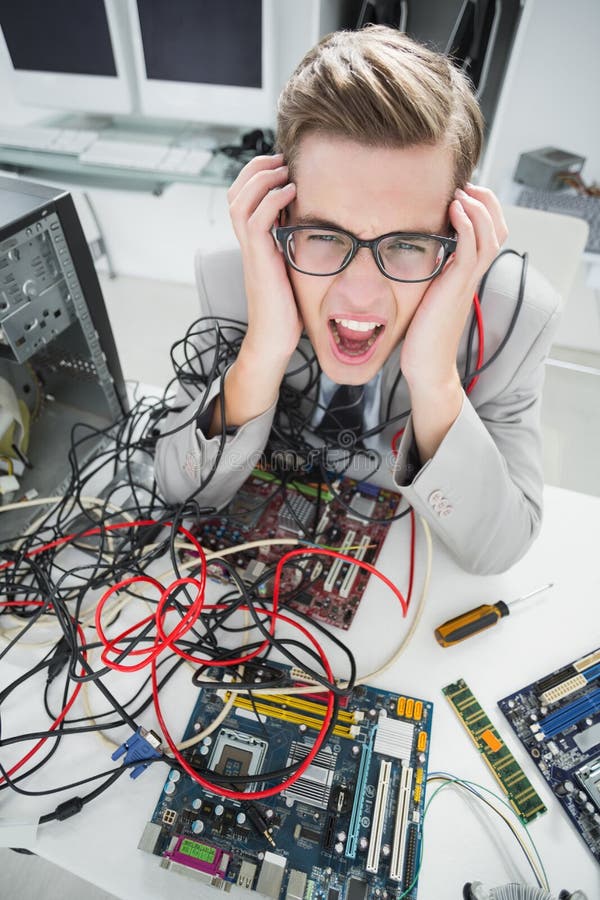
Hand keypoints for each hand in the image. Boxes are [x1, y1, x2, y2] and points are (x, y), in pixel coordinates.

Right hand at [228, 153, 301, 369]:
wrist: (274, 338)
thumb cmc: (286, 309)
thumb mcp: (292, 268)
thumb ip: (294, 246)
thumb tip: (314, 227)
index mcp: (253, 242)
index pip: (242, 197)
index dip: (256, 175)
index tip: (280, 165)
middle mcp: (247, 243)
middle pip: (235, 192)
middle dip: (255, 169)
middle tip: (280, 159)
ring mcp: (250, 251)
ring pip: (240, 201)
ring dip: (262, 179)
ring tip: (284, 170)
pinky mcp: (259, 260)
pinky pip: (256, 220)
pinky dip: (272, 200)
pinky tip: (291, 192)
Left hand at [399, 184, 507, 461]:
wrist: (426, 367)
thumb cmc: (421, 337)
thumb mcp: (423, 297)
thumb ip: (424, 277)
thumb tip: (406, 257)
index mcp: (465, 277)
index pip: (488, 234)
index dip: (482, 209)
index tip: (463, 193)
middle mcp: (471, 276)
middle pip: (498, 228)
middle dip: (486, 201)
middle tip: (467, 185)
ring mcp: (466, 281)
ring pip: (490, 233)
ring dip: (478, 207)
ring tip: (462, 192)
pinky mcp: (457, 287)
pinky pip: (472, 248)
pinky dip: (467, 224)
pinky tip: (454, 209)